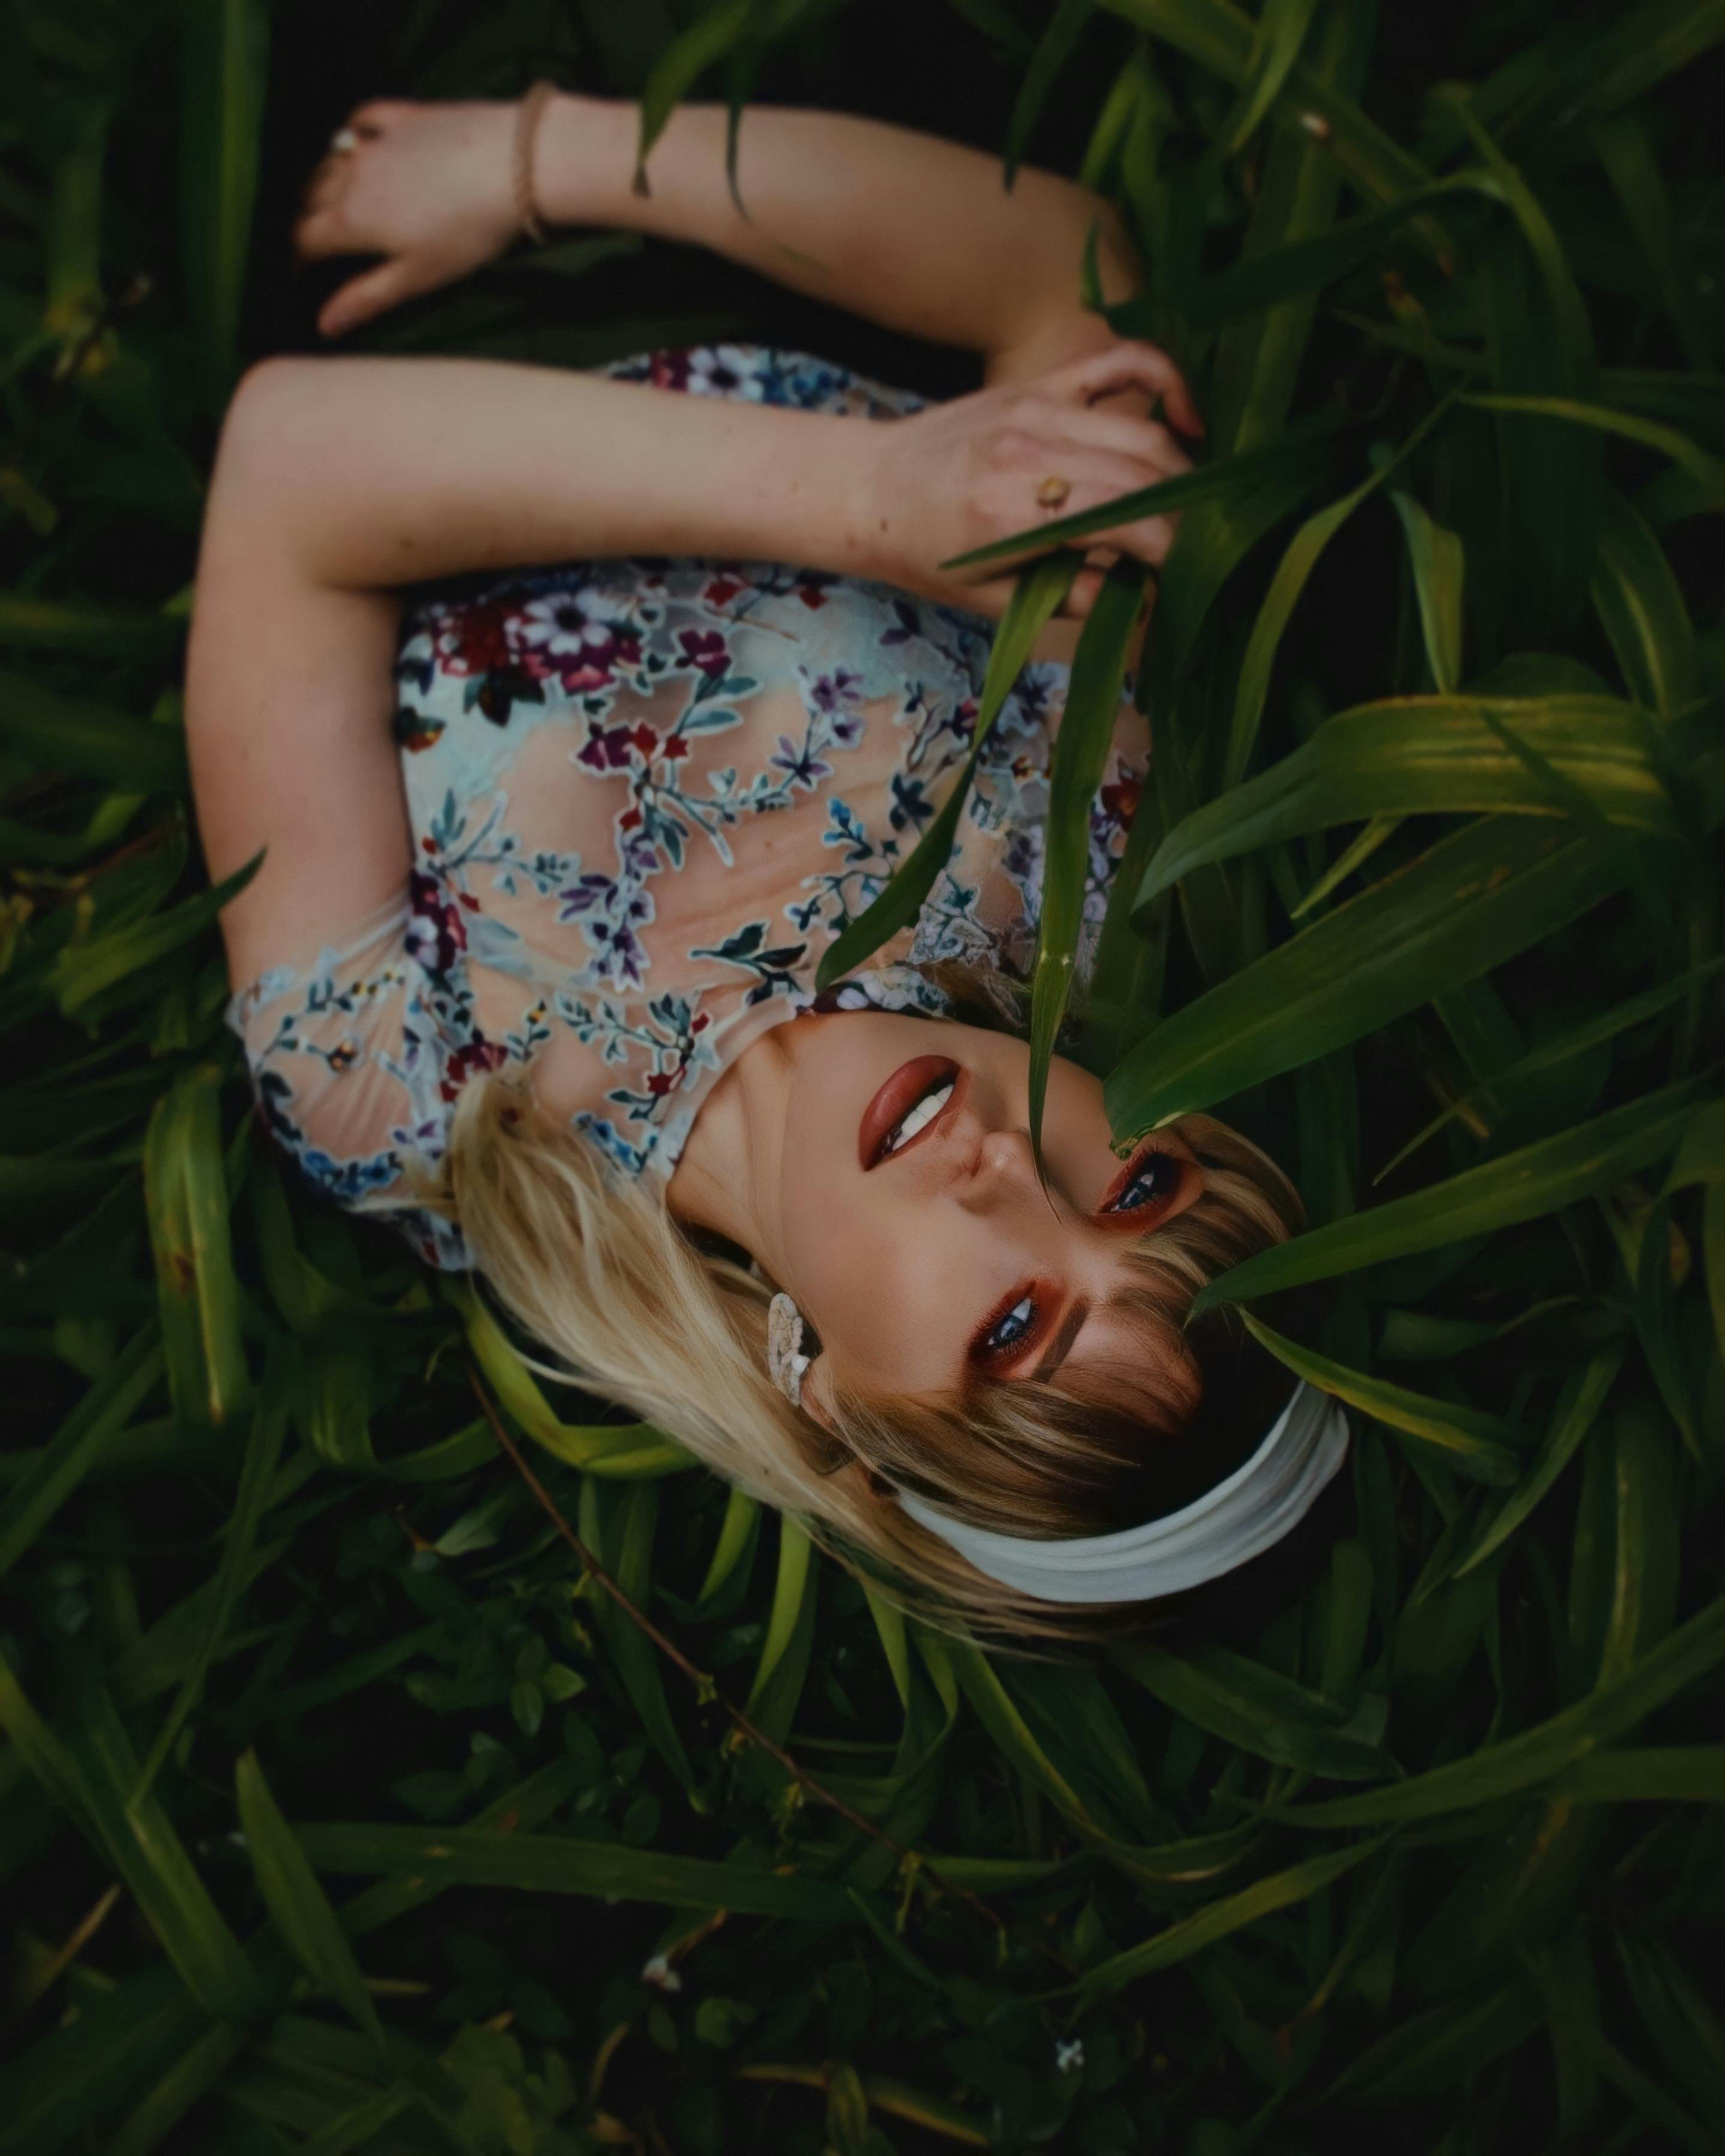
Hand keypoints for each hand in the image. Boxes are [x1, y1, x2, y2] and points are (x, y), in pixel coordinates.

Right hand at [293, 99, 524, 337]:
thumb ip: (367, 298)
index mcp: (351, 220)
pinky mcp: (405, 118)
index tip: (299, 270)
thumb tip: (324, 325)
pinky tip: (355, 140)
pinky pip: (363, 120)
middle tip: (314, 237)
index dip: (297, 257)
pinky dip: (352, 132)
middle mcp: (352, 175)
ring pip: (330, 159)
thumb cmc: (468, 233)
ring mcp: (377, 142)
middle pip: (312, 197)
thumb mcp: (417, 277)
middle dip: (307, 219)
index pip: (305, 238)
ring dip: (322, 180)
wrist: (515, 167)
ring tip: (328, 198)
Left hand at [857, 342, 1200, 619]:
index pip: (1127, 523)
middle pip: (1146, 475)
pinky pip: (1121, 364)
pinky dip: (1166, 382)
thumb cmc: (924, 552)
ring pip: (1143, 430)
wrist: (868, 488)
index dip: (1170, 552)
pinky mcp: (1039, 384)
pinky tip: (1189, 420)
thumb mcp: (987, 598)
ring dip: (1180, 471)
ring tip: (1184, 508)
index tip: (1180, 576)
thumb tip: (1136, 595)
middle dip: (1182, 518)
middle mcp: (1031, 451)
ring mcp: (1037, 408)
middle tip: (1191, 548)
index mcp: (1014, 513)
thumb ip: (1065, 597)